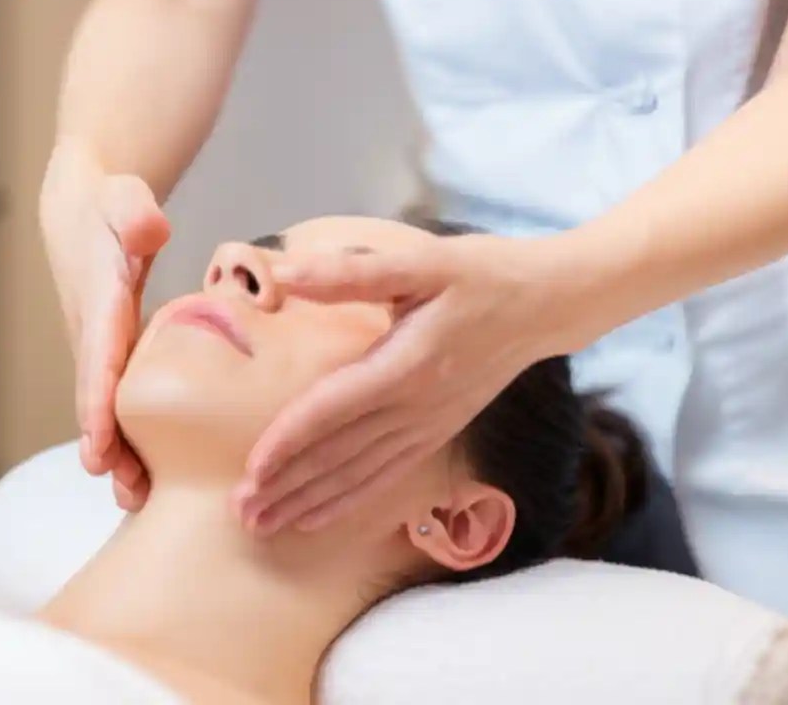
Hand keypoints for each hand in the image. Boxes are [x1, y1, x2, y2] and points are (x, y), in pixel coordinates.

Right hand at [41, 143, 170, 510]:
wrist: (82, 213)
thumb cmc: (111, 204)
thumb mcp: (124, 197)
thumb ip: (135, 212)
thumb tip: (152, 232)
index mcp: (101, 301)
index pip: (99, 358)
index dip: (98, 406)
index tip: (98, 450)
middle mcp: (95, 333)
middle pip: (99, 399)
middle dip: (110, 448)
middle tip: (128, 495)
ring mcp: (100, 348)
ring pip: (107, 409)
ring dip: (120, 455)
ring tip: (138, 502)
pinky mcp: (111, 354)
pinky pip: (118, 402)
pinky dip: (128, 439)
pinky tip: (148, 477)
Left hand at [234, 233, 559, 534]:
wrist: (546, 303)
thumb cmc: (480, 274)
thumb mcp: (422, 262)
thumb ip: (351, 272)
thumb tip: (285, 273)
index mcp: (407, 365)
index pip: (334, 410)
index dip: (291, 441)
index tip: (252, 470)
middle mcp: (417, 407)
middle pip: (340, 455)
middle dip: (288, 486)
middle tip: (241, 513)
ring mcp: (428, 426)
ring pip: (359, 475)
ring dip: (309, 502)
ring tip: (265, 525)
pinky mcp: (435, 433)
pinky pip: (385, 477)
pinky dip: (348, 501)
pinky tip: (316, 518)